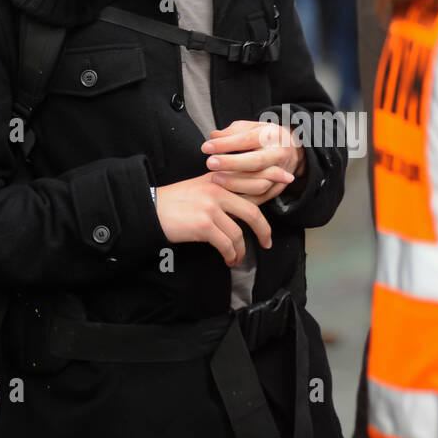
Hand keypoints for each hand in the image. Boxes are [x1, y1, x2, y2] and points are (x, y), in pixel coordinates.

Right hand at [154, 175, 272, 265]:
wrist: (151, 209)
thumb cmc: (175, 201)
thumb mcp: (200, 186)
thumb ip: (223, 188)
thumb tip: (248, 199)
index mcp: (218, 178)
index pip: (251, 178)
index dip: (271, 181)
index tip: (286, 182)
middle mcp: (216, 189)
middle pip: (252, 211)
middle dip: (264, 230)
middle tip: (268, 242)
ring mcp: (211, 206)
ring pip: (239, 233)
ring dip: (241, 251)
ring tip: (237, 258)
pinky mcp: (204, 224)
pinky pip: (227, 244)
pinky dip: (230, 256)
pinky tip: (228, 260)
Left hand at [201, 119, 305, 204]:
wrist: (290, 151)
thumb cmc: (264, 137)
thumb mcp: (251, 127)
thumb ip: (233, 131)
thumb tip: (214, 135)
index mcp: (271, 136)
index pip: (247, 140)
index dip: (226, 144)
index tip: (206, 147)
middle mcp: (278, 155)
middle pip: (256, 162)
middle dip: (231, 164)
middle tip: (210, 163)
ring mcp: (280, 175)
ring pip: (259, 184)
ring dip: (235, 184)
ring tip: (214, 179)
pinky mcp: (277, 190)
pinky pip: (259, 199)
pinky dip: (241, 200)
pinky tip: (224, 195)